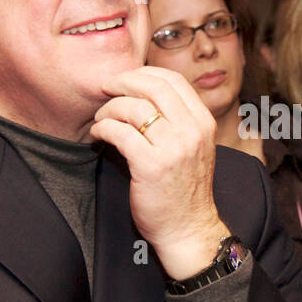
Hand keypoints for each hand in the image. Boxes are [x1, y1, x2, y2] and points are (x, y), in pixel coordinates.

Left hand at [89, 66, 229, 279]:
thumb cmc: (184, 189)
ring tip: (100, 118)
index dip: (143, 73)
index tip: (124, 79)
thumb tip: (144, 92)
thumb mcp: (193, 147)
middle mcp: (193, 131)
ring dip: (109, 108)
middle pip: (153, 86)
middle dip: (123, 82)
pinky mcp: (152, 166)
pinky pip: (120, 133)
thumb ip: (178, 120)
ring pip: (134, 108)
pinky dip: (103, 128)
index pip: (173, 80)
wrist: (187, 228)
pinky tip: (99, 134)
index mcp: (203, 122)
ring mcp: (174, 148)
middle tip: (105, 88)